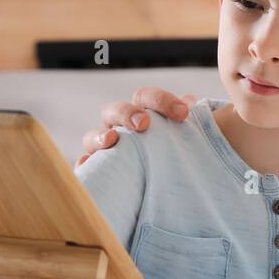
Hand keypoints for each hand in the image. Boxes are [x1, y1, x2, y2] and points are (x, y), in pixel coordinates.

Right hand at [76, 87, 197, 166]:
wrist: (171, 181)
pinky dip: (85, 163)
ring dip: (100, 137)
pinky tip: (88, 164)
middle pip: (114, 111)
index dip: (162, 101)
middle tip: (144, 123)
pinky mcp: (100, 169)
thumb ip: (193, 121)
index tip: (183, 113)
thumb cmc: (180, 151)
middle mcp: (120, 127)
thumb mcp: (190, 136)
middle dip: (127, 113)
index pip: (145, 97)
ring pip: (93, 136)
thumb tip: (191, 103)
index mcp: (142, 112)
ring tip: (111, 140)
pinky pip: (86, 165)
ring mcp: (107, 148)